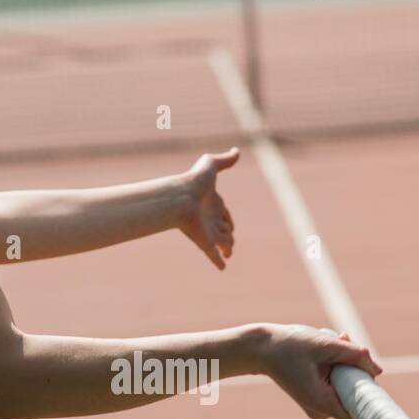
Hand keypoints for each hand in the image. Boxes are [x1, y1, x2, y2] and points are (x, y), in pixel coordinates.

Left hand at [178, 148, 239, 269]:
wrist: (181, 198)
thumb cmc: (194, 181)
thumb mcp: (211, 165)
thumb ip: (224, 160)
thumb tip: (237, 151)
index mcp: (213, 203)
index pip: (224, 212)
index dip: (227, 216)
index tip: (229, 221)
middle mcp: (211, 218)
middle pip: (225, 228)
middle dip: (229, 233)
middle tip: (230, 240)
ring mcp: (209, 231)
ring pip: (224, 241)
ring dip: (227, 247)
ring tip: (228, 253)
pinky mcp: (206, 242)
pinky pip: (213, 254)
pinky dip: (218, 261)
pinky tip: (222, 268)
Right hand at [257, 324, 382, 418]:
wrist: (262, 349)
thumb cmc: (291, 346)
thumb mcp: (327, 345)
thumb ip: (355, 356)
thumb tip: (378, 371)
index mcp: (323, 403)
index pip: (359, 418)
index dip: (373, 406)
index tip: (381, 390)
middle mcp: (321, 410)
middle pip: (356, 396)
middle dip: (357, 370)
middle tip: (344, 341)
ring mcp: (318, 406)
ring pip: (348, 387)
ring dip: (346, 364)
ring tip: (332, 341)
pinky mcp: (316, 398)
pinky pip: (338, 385)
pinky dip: (337, 367)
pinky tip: (325, 350)